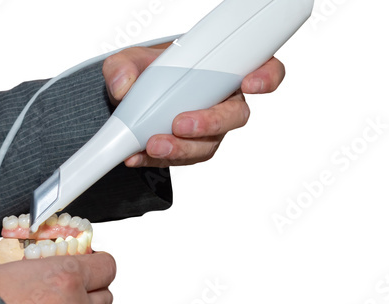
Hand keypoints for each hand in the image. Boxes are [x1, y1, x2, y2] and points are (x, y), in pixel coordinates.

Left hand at [102, 45, 285, 167]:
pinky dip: (159, 158)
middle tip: (181, 124)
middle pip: (236, 115)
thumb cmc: (146, 71)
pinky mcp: (193, 148)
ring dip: (182, 147)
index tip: (251, 82)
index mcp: (224, 67)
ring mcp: (212, 127)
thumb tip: (124, 86)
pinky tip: (139, 155)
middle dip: (210, 122)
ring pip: (210, 143)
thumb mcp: (128, 60)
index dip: (266, 77)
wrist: (132, 99)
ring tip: (153, 145)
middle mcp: (225, 99)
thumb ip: (123, 67)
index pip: (263, 68)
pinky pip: (185, 158)